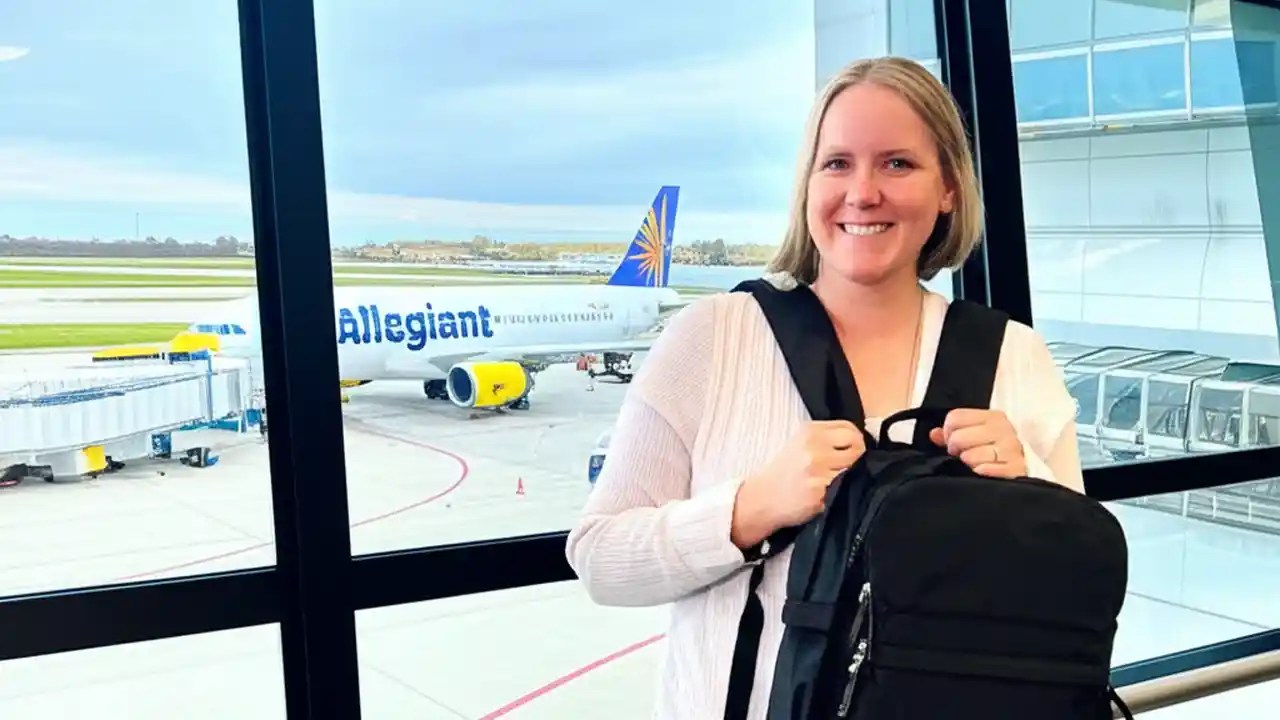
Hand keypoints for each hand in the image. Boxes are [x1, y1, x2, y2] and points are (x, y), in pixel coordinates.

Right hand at [731, 420, 865, 548]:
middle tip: (846, 468)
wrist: (762, 498)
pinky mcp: (820, 490)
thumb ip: (825, 438)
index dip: (856, 440)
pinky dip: (838, 493)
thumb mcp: (799, 444)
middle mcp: (814, 447)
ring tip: (831, 482)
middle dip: (857, 458)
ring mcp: (817, 469)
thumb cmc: (783, 473)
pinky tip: (824, 494)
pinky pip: (844, 489)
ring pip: (854, 469)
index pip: (849, 428)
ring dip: (848, 477)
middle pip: (857, 446)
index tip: (851, 451)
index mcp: (810, 431)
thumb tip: (857, 441)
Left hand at [928, 409, 1027, 478]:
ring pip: (969, 456)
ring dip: (967, 465)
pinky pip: (983, 471)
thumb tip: (934, 434)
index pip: (954, 417)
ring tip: (975, 466)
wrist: (1026, 474)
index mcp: (993, 417)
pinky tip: (982, 474)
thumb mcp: (977, 438)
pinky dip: (979, 474)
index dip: (948, 432)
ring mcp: (1011, 449)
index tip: (953, 443)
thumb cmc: (997, 454)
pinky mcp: (1015, 469)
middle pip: (958, 437)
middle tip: (963, 457)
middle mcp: (1003, 429)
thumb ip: (952, 434)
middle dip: (955, 450)